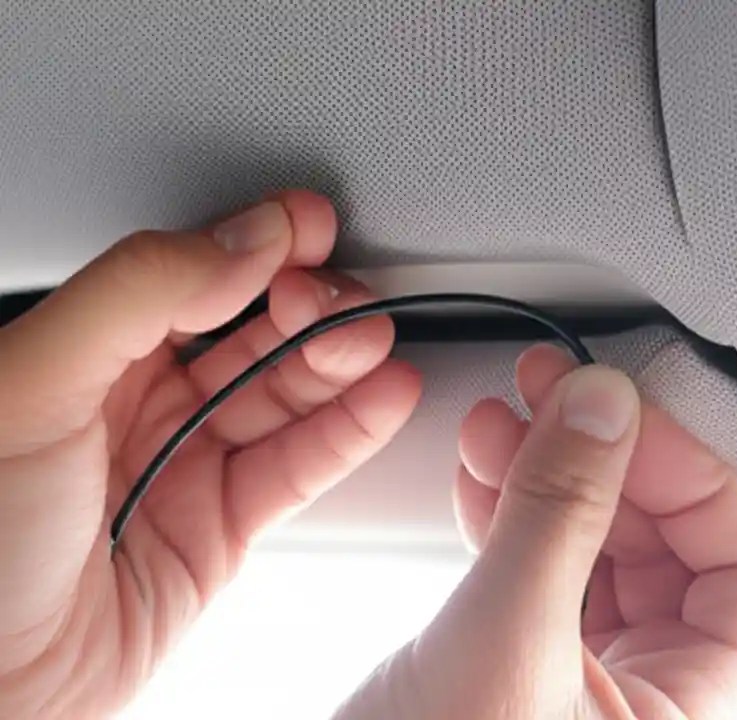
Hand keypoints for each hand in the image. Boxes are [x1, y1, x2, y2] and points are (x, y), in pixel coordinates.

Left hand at [0, 192, 421, 718]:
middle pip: (248, 332)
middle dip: (306, 306)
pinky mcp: (223, 529)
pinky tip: (382, 398)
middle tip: (339, 299)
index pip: (187, 276)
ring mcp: (185, 464)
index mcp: (82, 352)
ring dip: (339, 363)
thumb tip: (244, 240)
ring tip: (374, 343)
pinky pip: (298, 468)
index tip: (306, 226)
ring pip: (283, 396)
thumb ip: (139, 292)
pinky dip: (349, 433)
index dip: (252, 245)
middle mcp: (136, 403)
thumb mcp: (32, 382)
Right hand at [336, 346, 736, 718]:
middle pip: (675, 543)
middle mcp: (651, 701)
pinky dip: (513, 506)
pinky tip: (483, 467)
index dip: (700, 481)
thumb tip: (603, 409)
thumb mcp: (503, 644)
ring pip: (602, 544)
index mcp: (689, 717)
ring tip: (507, 419)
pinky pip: (542, 564)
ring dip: (554, 470)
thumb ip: (561, 516)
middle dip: (612, 458)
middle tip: (561, 396)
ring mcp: (584, 681)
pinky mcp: (520, 663)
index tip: (628, 421)